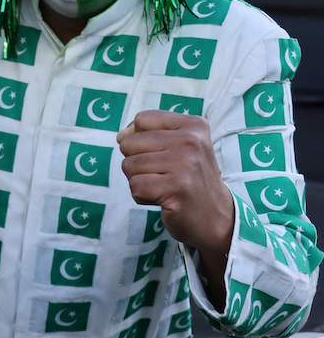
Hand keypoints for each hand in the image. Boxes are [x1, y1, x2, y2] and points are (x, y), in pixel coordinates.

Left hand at [118, 111, 233, 254]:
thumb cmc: (189, 179)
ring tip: (164, 186)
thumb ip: (147, 134)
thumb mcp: (178, 147)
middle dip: (137, 163)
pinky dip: (142, 196)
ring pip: (129, 165)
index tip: (161, 154)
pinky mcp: (176, 189)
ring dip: (139, 181)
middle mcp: (191, 142)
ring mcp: (185, 165)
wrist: (216, 217)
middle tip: (163, 175)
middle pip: (130, 143)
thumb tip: (121, 136)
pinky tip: (163, 199)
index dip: (140, 139)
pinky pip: (135, 186)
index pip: (142, 120)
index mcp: (193, 126)